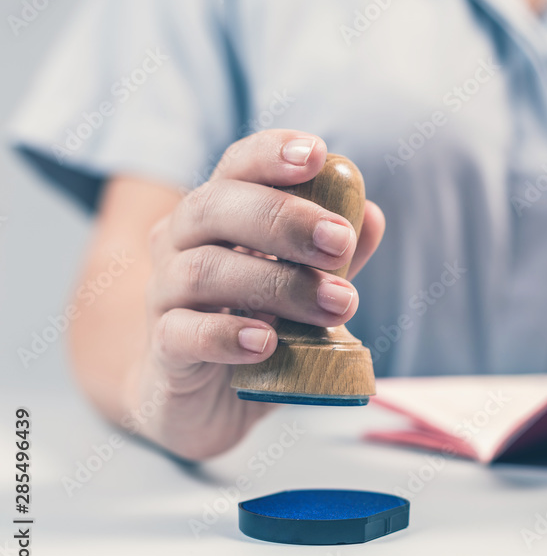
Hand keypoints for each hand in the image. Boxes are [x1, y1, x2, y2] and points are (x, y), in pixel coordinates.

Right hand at [129, 130, 384, 458]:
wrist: (206, 402)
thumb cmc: (259, 327)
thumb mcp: (303, 290)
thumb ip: (333, 258)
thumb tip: (372, 218)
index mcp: (219, 215)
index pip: (237, 166)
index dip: (272, 153)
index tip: (319, 155)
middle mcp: (181, 243)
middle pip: (215, 207)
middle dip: (285, 219)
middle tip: (339, 244)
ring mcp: (165, 296)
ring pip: (203, 270)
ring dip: (278, 284)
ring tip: (337, 305)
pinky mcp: (164, 352)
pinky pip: (183, 333)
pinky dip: (227, 335)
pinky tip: (266, 341)